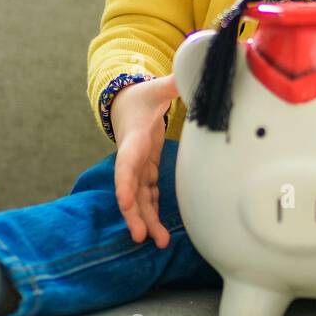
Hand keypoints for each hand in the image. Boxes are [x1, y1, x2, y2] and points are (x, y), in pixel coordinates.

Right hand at [110, 74, 178, 248]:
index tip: (124, 202)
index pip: (126, 163)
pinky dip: (152, 211)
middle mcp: (133, 157)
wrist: (127, 102)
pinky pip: (147, 194)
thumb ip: (172, 83)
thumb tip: (192, 72)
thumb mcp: (156, 87)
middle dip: (134, 214)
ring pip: (138, 197)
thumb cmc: (142, 96)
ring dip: (146, 219)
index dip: (124, 183)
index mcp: (134, 139)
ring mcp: (139, 166)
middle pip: (130, 189)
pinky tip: (159, 231)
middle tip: (141, 237)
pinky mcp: (146, 169)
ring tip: (158, 242)